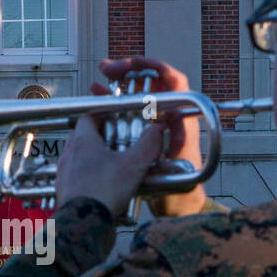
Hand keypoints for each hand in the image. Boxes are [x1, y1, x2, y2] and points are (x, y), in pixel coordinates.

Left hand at [55, 115, 164, 217]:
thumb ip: (148, 145)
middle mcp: (69, 154)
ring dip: (91, 158)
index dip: (102, 116)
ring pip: (77, 157)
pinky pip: (74, 176)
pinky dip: (86, 176)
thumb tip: (158, 130)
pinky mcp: (63, 190)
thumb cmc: (104, 191)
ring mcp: (63, 173)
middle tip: (115, 142)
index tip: (114, 120)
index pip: (88, 117)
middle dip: (98, 137)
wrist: (83, 222)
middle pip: (81, 136)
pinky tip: (100, 186)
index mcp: (83, 141)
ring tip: (110, 166)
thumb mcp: (134, 165)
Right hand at [93, 56, 210, 218]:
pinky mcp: (142, 138)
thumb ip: (175, 144)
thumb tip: (166, 119)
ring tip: (97, 81)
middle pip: (150, 83)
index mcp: (181, 121)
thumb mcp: (177, 168)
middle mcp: (168, 118)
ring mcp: (154, 127)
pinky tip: (95, 102)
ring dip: (116, 87)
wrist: (176, 211)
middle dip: (128, 71)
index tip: (131, 65)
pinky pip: (126, 115)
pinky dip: (111, 106)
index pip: (172, 80)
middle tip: (107, 69)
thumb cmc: (180, 193)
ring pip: (136, 97)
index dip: (153, 66)